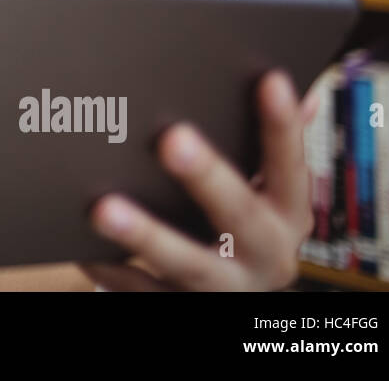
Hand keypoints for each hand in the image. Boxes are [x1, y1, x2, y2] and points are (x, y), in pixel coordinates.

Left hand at [80, 69, 313, 290]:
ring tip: (103, 208)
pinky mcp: (185, 309)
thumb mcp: (272, 194)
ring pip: (187, 263)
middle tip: (171, 139)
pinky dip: (116, 273)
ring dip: (145, 234)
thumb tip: (303, 90)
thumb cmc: (246, 228)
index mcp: (289, 214)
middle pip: (239, 215)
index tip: (271, 79)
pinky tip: (86, 253)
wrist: (239, 306)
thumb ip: (276, 147)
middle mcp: (266, 255)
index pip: (291, 166)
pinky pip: (147, 292)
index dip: (283, 127)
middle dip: (206, 177)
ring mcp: (225, 287)